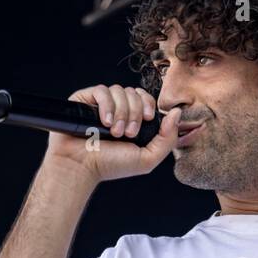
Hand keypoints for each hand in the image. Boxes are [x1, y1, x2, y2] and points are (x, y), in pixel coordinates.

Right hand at [46, 84, 180, 182]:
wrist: (80, 167)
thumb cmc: (110, 165)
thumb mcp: (147, 158)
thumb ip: (167, 138)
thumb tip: (177, 113)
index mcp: (131, 119)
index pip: (145, 98)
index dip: (149, 104)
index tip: (148, 119)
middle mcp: (116, 110)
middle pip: (134, 93)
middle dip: (134, 113)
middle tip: (127, 133)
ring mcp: (100, 104)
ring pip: (119, 90)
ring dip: (121, 112)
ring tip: (114, 132)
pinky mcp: (85, 99)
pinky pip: (102, 90)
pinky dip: (107, 105)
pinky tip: (104, 122)